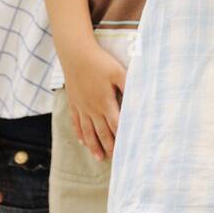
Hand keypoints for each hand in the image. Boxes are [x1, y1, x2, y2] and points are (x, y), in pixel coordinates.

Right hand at [60, 41, 126, 160]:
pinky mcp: (73, 102)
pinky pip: (75, 122)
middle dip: (109, 146)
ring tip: (99, 157)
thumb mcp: (118, 72)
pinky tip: (82, 141)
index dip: (122, 138)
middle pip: (102, 132)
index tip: (128, 149)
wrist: (75, 53)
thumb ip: (128, 87)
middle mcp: (92, 108)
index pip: (116, 125)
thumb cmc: (99, 62)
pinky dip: (79, 133)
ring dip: (93, 145)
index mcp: (105, 102)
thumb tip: (139, 99)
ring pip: (87, 131)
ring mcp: (81, 106)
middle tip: (115, 159)